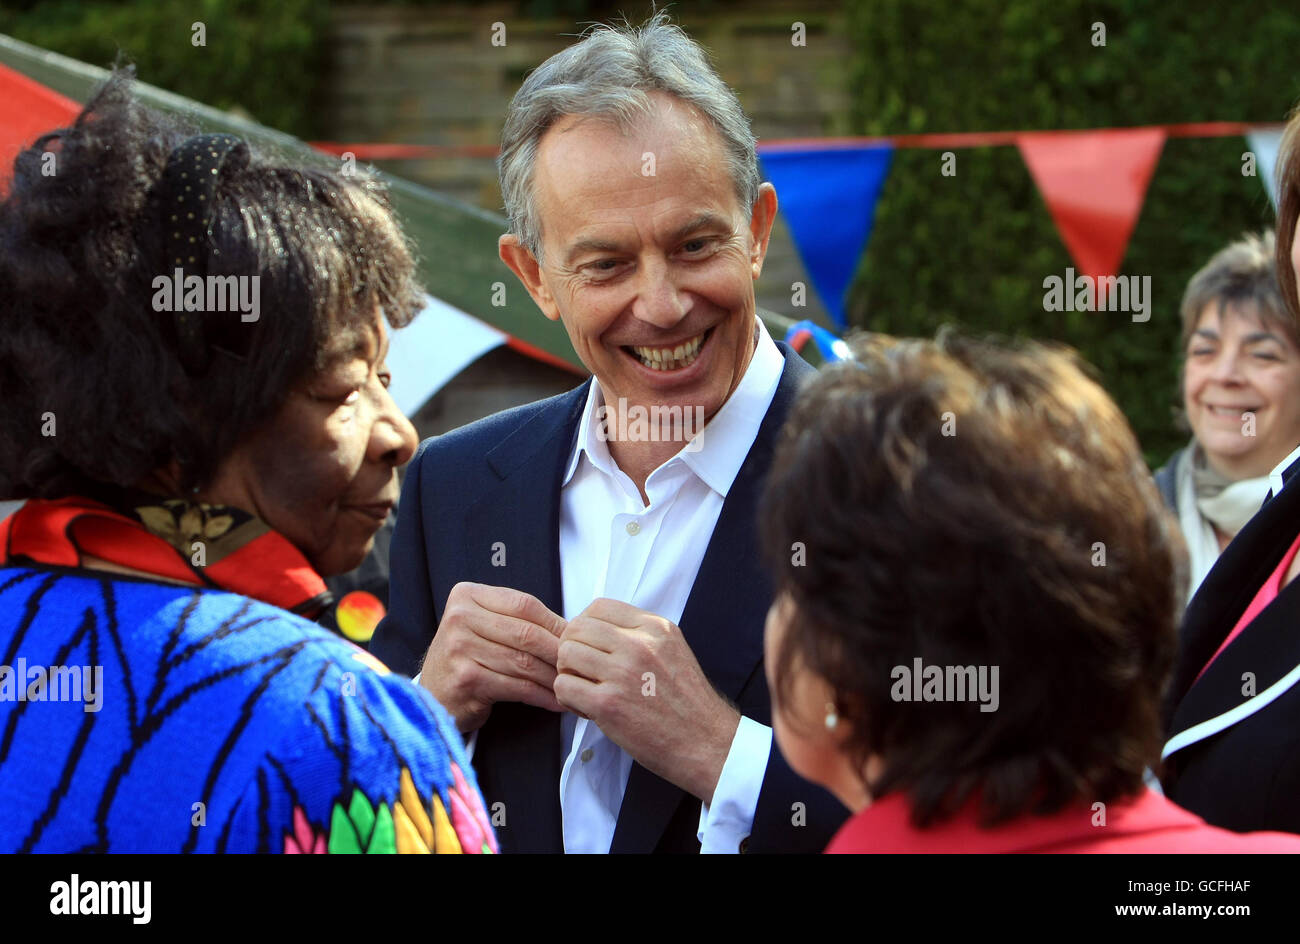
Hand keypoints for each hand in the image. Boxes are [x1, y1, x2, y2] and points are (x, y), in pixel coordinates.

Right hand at [420, 582, 566, 732]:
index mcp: (467, 596)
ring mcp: (460, 648)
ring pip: (525, 661)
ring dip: (553, 676)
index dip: (555, 622)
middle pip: (526, 633)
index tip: (574, 637)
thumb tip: (568, 627)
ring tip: (570, 683)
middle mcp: (460, 618)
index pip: (524, 604)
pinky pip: (518, 686)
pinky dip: (542, 695)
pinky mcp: (467, 679)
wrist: (431, 697)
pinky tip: (555, 700)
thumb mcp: (482, 626)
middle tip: (578, 663)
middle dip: (558, 651)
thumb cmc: (463, 659)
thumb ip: (515, 619)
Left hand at [554, 598, 739, 804]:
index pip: (599, 607)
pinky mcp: (608, 704)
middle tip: (584, 671)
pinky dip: (568, 698)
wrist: (706, 743)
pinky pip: (564, 686)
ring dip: (569, 673)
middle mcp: (639, 646)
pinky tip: (587, 708)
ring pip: (566, 654)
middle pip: (577, 628)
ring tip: (586, 689)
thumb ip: (640, 635)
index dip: (586, 626)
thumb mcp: (673, 651)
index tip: (591, 646)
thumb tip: (599, 629)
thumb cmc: (687, 703)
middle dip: (573, 648)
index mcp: (655, 628)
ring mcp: (623, 674)